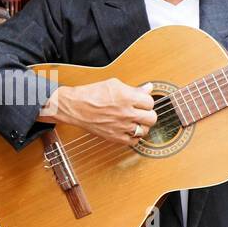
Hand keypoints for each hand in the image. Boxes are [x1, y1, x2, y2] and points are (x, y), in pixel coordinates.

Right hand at [39, 79, 156, 145]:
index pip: (150, 102)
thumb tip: (149, 88)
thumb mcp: (114, 84)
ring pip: (144, 130)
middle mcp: (126, 113)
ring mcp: (121, 126)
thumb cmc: (93, 94)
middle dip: (148, 114)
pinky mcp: (115, 137)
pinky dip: (134, 137)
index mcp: (127, 97)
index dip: (146, 101)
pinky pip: (134, 142)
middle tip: (142, 112)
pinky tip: (129, 130)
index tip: (141, 101)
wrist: (76, 107)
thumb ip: (134, 88)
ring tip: (136, 121)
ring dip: (142, 126)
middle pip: (151, 118)